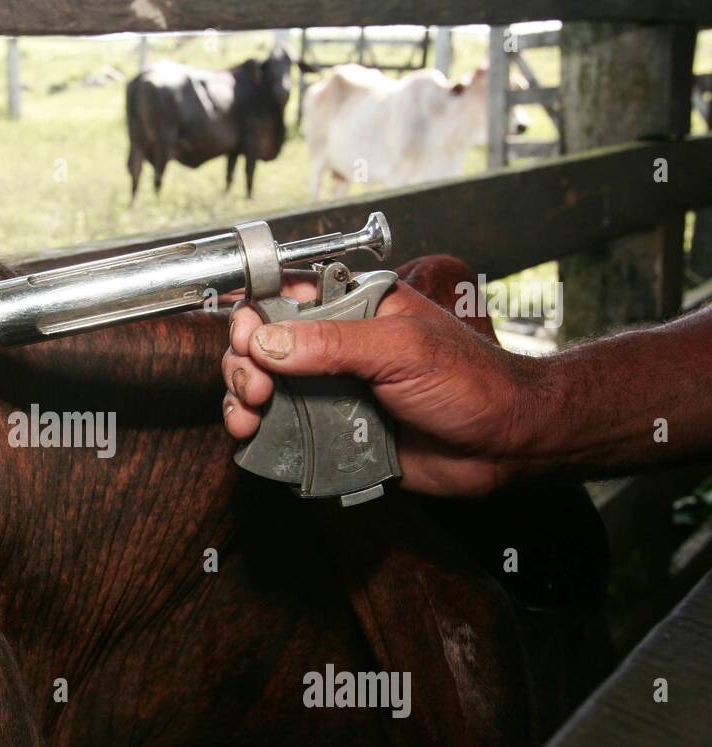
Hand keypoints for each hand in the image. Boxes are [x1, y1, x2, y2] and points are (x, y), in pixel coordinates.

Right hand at [221, 276, 551, 495]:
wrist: (505, 444)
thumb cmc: (470, 381)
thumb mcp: (401, 348)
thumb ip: (332, 342)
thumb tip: (266, 341)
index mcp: (354, 308)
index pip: (283, 300)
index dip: (253, 318)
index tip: (247, 341)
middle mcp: (335, 349)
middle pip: (262, 348)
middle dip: (244, 365)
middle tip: (255, 389)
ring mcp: (331, 391)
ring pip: (264, 389)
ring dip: (242, 400)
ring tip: (248, 417)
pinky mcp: (333, 433)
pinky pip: (283, 431)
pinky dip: (259, 434)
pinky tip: (253, 437)